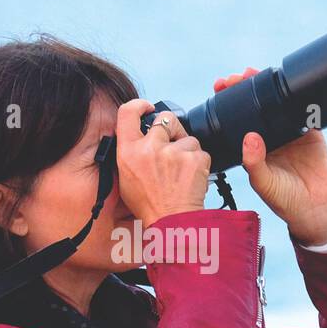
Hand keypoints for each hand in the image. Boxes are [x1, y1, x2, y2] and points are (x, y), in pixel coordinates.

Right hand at [114, 98, 210, 227]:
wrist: (172, 222)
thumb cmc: (149, 204)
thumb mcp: (126, 177)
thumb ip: (131, 152)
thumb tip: (140, 135)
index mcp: (128, 152)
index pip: (127, 112)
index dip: (139, 105)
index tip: (147, 108)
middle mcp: (148, 148)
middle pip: (165, 118)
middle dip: (172, 129)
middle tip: (173, 146)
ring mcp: (172, 152)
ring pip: (187, 138)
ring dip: (187, 151)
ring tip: (181, 173)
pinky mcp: (193, 158)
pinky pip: (200, 152)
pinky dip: (199, 164)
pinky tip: (191, 178)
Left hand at [214, 68, 326, 244]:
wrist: (316, 208)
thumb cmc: (285, 200)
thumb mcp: (263, 183)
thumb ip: (254, 163)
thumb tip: (249, 137)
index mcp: (253, 146)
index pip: (237, 117)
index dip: (228, 101)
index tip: (220, 87)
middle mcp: (270, 135)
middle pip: (255, 103)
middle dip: (243, 86)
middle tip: (234, 78)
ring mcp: (290, 130)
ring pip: (277, 100)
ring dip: (266, 84)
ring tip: (253, 73)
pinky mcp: (311, 130)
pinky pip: (304, 108)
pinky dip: (297, 96)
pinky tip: (288, 87)